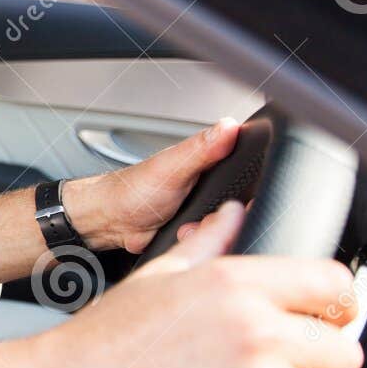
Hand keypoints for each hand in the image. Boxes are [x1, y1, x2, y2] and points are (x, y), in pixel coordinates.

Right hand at [35, 201, 361, 367]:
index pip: (335, 284)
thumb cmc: (108, 339)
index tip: (324, 318)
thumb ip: (211, 243)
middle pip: (342, 350)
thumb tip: (235, 214)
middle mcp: (258, 330)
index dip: (334, 303)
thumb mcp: (158, 275)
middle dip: (316, 359)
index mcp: (237, 283)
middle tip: (279, 365)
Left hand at [65, 117, 239, 251]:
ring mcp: (205, 209)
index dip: (255, 185)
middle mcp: (211, 185)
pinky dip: (202, 242)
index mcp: (210, 162)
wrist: (111, 222)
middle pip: (244, 204)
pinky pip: (213, 241)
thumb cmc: (134, 190)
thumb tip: (229, 125)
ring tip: (190, 226)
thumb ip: (202, 148)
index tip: (240, 198)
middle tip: (204, 216)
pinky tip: (187, 236)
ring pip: (228, 226)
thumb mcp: (172, 166)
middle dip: (229, 217)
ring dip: (212, 232)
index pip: (249, 168)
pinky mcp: (198, 231)